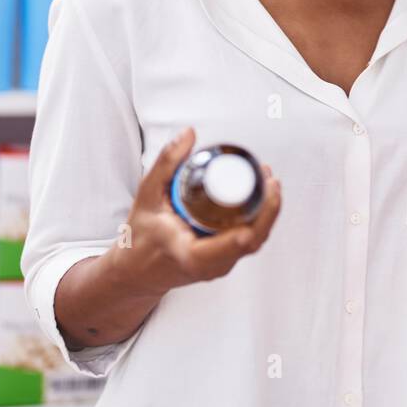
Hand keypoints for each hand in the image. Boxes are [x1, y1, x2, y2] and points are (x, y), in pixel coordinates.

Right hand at [108, 127, 281, 296]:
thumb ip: (166, 164)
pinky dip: (260, 218)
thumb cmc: (140, 238)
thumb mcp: (147, 197)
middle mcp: (209, 266)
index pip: (223, 249)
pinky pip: (250, 241)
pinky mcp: (226, 261)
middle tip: (268, 179)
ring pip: (254, 241)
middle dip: (266, 209)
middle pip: (249, 242)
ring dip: (267, 211)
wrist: (137, 271)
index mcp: (188, 255)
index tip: (252, 218)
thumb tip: (189, 135)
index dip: (243, 232)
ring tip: (268, 181)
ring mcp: (220, 266)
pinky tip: (263, 196)